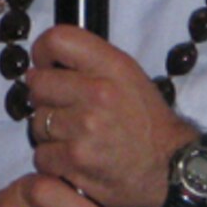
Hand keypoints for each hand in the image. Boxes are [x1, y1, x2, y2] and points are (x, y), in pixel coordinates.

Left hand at [25, 24, 192, 206]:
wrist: (170, 166)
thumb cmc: (144, 120)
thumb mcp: (126, 75)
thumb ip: (87, 61)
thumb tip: (39, 65)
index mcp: (112, 66)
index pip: (57, 40)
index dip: (42, 53)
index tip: (45, 67)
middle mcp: (98, 93)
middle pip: (37, 83)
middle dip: (45, 98)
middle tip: (67, 110)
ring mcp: (85, 128)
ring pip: (36, 122)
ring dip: (49, 132)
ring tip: (77, 136)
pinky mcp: (76, 159)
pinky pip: (42, 154)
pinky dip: (53, 160)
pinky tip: (76, 158)